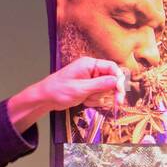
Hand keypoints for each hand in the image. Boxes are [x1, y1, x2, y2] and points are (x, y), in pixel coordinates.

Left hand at [7, 58, 125, 132]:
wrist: (45, 99)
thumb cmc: (59, 90)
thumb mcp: (81, 88)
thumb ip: (100, 84)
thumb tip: (117, 80)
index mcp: (89, 64)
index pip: (112, 67)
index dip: (119, 79)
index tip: (120, 92)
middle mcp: (91, 69)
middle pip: (111, 79)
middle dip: (110, 92)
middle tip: (116, 103)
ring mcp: (90, 79)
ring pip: (105, 89)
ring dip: (99, 97)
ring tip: (86, 99)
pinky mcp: (88, 87)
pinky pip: (99, 95)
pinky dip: (94, 100)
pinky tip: (84, 101)